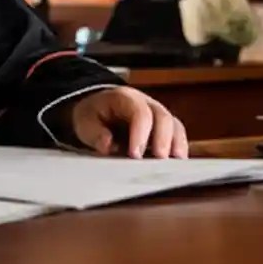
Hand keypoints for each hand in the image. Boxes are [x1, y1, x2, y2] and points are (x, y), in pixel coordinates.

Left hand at [69, 86, 187, 158]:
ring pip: (175, 125)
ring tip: (175, 164)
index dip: (140, 133)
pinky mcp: (163, 128)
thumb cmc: (93, 115)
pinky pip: (177, 135)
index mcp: (125, 98)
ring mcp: (157, 114)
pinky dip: (178, 149)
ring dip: (176, 145)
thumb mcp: (85, 122)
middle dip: (163, 140)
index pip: (140, 112)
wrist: (98, 108)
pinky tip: (176, 165)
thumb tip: (107, 145)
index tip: (135, 155)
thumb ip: (95, 133)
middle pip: (163, 117)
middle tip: (159, 160)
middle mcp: (146, 103)